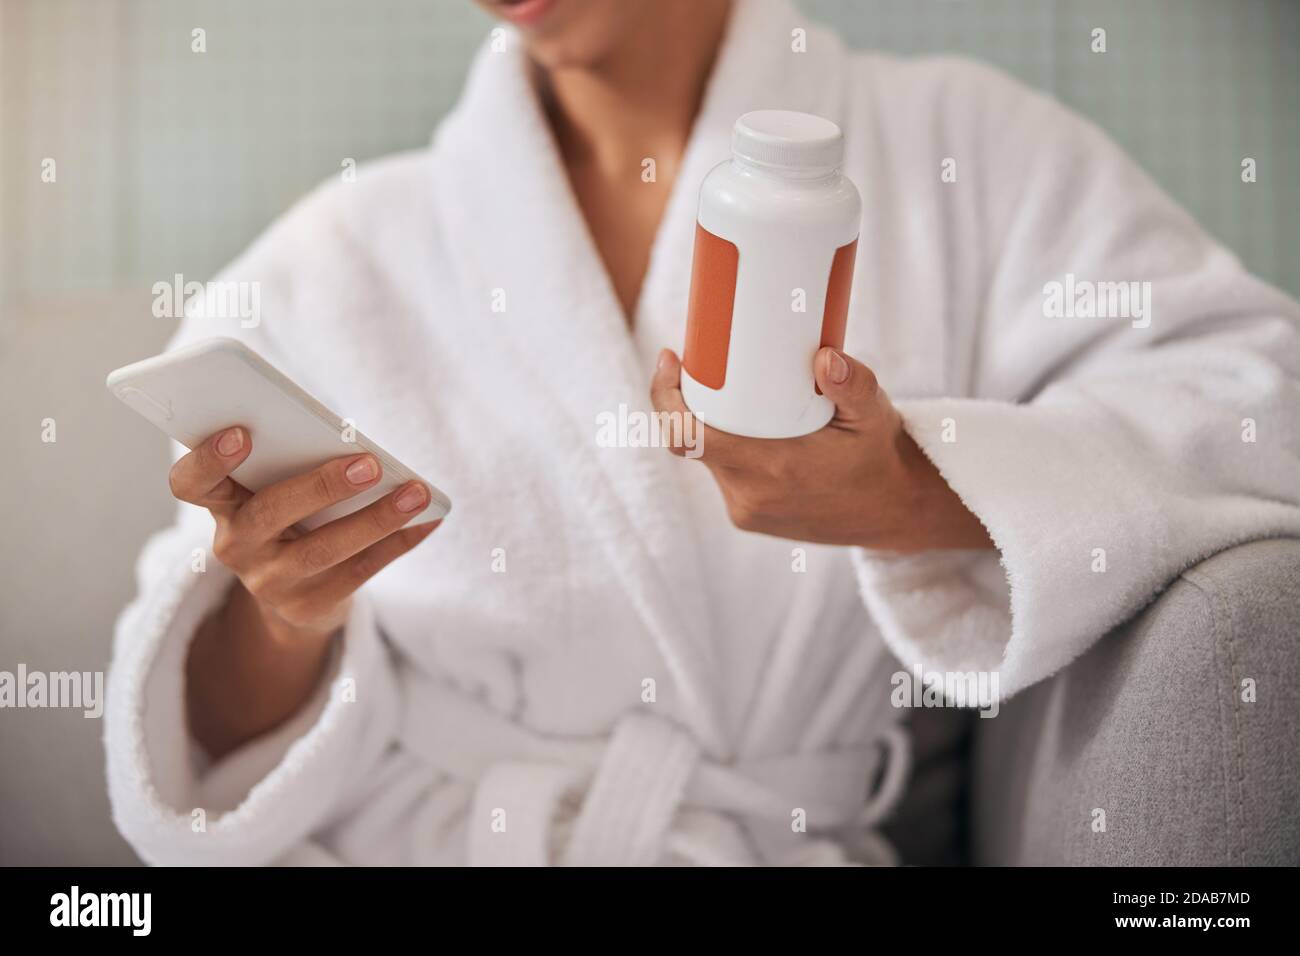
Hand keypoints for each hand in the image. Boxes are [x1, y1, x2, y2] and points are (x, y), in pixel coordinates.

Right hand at [169, 426, 440, 755]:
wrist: (292, 594)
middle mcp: (236, 545)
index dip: (208, 458)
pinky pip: (359, 573)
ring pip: (323, 550)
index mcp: (221, 504)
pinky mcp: (307, 608)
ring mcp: (269, 582)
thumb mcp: (279, 490)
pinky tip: (429, 520)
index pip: (191, 483)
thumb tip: (354, 440)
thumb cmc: (291, 515)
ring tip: (417, 493)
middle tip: (369, 464)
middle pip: (270, 512)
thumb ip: (295, 463)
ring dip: (376, 519)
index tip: (241, 431)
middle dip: (322, 486)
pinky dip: (399, 543)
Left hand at [650, 347, 992, 552]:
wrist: (892, 512)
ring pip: (709, 457)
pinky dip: (729, 447)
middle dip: (691, 400)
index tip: (670, 356)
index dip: (665, 397)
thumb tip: (825, 357)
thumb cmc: (879, 455)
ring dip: (713, 425)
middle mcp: (750, 495)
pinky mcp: (747, 518)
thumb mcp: (875, 413)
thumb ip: (853, 385)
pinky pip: (723, 474)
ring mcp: (746, 511)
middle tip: (706, 359)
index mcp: (772, 468)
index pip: (689, 437)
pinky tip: (742, 424)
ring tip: (732, 389)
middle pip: (693, 441)